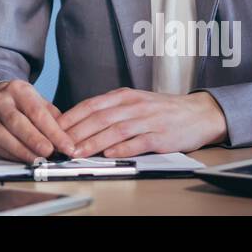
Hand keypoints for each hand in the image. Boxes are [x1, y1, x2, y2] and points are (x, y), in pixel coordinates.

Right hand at [0, 80, 77, 163]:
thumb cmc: (20, 103)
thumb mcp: (38, 101)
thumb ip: (53, 118)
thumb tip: (68, 139)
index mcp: (18, 90)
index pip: (37, 112)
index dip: (53, 131)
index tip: (67, 146)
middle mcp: (0, 102)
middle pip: (17, 123)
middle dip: (35, 140)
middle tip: (51, 153)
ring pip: (4, 136)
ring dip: (24, 151)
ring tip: (40, 161)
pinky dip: (14, 156)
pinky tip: (27, 161)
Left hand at [58, 89, 227, 157]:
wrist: (198, 113)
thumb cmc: (162, 110)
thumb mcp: (133, 102)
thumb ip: (109, 110)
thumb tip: (80, 122)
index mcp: (123, 96)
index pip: (90, 105)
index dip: (70, 117)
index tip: (54, 129)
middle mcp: (133, 105)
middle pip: (99, 118)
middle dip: (76, 132)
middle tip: (60, 144)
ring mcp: (147, 120)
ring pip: (115, 130)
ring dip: (94, 142)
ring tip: (78, 152)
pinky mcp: (161, 135)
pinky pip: (139, 141)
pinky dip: (122, 148)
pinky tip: (109, 154)